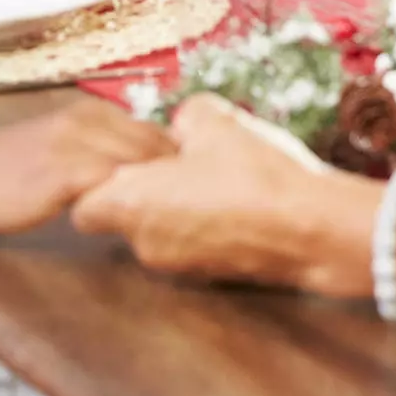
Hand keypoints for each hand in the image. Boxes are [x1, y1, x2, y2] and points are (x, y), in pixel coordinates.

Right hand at [0, 95, 176, 235]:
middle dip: (176, 178)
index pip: (159, 134)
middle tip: (186, 210)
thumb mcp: (68, 144)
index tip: (190, 191)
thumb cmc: (17, 166)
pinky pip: (110, 185)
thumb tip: (159, 173)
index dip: (180, 164)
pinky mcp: (60, 173)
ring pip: (137, 165)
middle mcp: (89, 120)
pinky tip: (129, 221)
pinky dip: (125, 201)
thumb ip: (108, 150)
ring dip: (155, 191)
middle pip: (156, 148)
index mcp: (96, 112)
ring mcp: (75, 144)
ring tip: (164, 220)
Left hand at [73, 95, 383, 298]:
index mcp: (131, 205)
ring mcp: (178, 266)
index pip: (82, 204)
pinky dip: (202, 226)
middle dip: (143, 191)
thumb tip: (182, 126)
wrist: (312, 227)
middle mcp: (145, 243)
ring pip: (158, 233)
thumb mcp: (215, 120)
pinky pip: (190, 245)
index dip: (100, 181)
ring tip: (216, 178)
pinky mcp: (210, 278)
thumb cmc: (255, 172)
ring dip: (175, 208)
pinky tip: (237, 201)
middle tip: (179, 162)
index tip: (131, 160)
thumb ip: (183, 118)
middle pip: (122, 218)